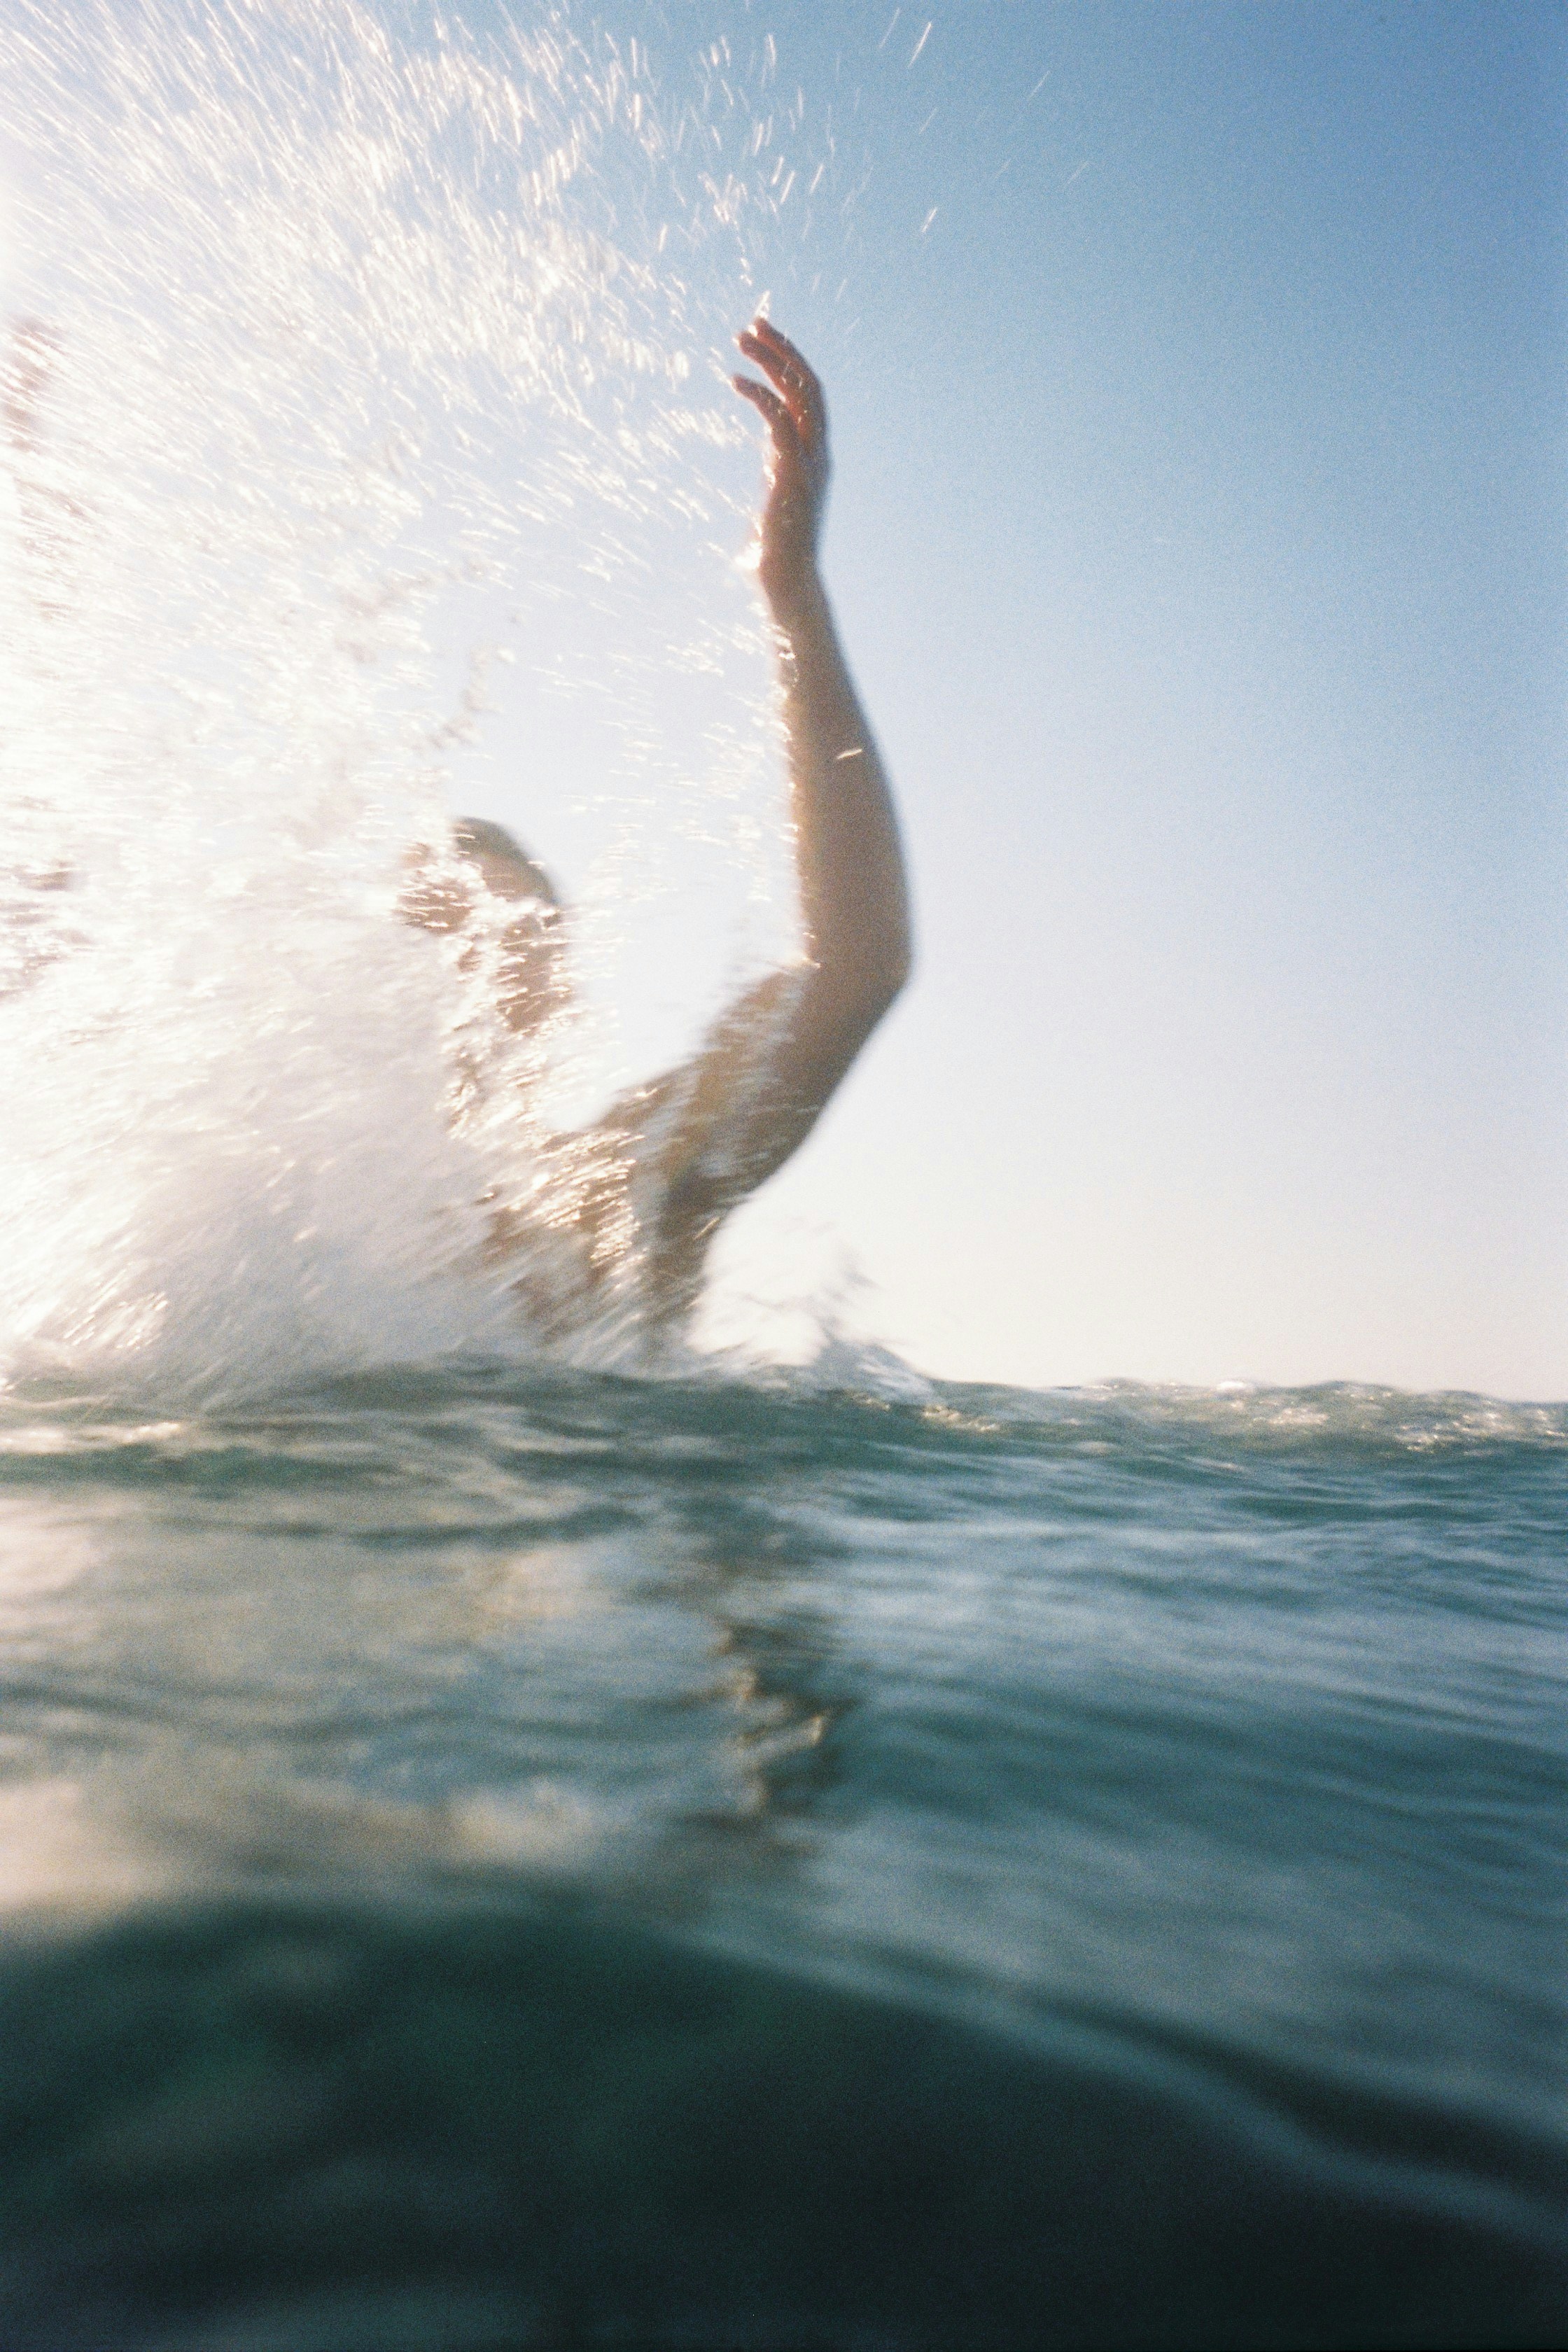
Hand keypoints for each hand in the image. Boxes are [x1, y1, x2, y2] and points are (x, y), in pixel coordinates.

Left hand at [733, 317, 829, 622]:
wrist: (785, 584)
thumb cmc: (773, 557)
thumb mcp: (772, 508)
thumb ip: (773, 485)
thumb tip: (762, 491)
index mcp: (813, 457)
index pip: (808, 397)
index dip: (789, 364)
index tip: (763, 339)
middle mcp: (817, 454)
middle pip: (808, 386)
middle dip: (782, 351)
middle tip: (753, 324)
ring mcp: (809, 463)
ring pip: (800, 396)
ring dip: (772, 361)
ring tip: (742, 337)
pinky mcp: (792, 475)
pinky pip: (781, 423)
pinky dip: (761, 397)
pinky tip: (736, 381)